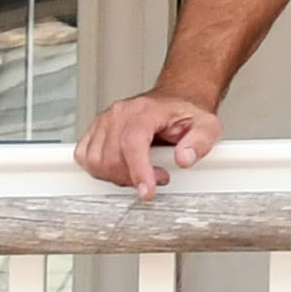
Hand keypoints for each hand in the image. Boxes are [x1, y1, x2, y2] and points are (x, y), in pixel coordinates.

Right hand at [77, 91, 224, 192]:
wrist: (175, 100)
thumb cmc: (186, 114)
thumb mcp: (206, 126)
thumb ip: (199, 143)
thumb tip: (184, 159)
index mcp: (145, 110)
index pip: (133, 142)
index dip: (138, 170)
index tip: (146, 191)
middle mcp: (120, 113)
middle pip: (112, 157)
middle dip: (133, 177)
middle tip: (157, 177)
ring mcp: (105, 120)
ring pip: (97, 161)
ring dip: (117, 176)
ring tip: (140, 171)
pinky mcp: (96, 129)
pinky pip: (84, 156)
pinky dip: (99, 169)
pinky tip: (120, 168)